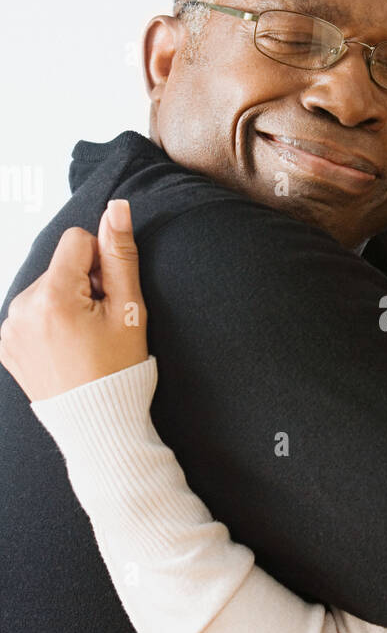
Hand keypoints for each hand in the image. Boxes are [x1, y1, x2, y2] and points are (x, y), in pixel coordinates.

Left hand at [0, 199, 147, 400]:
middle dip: (82, 285)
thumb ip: (120, 254)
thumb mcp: (128, 310)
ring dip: (65, 303)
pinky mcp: (5, 342)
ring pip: (45, 288)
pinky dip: (48, 323)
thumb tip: (116, 208)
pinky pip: (30, 312)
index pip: (76, 241)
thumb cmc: (118, 370)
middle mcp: (21, 308)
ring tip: (83, 340)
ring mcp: (9, 327)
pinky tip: (65, 349)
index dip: (101, 264)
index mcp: (53, 297)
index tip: (108, 298)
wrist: (96, 424)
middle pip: (60, 266)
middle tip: (99, 326)